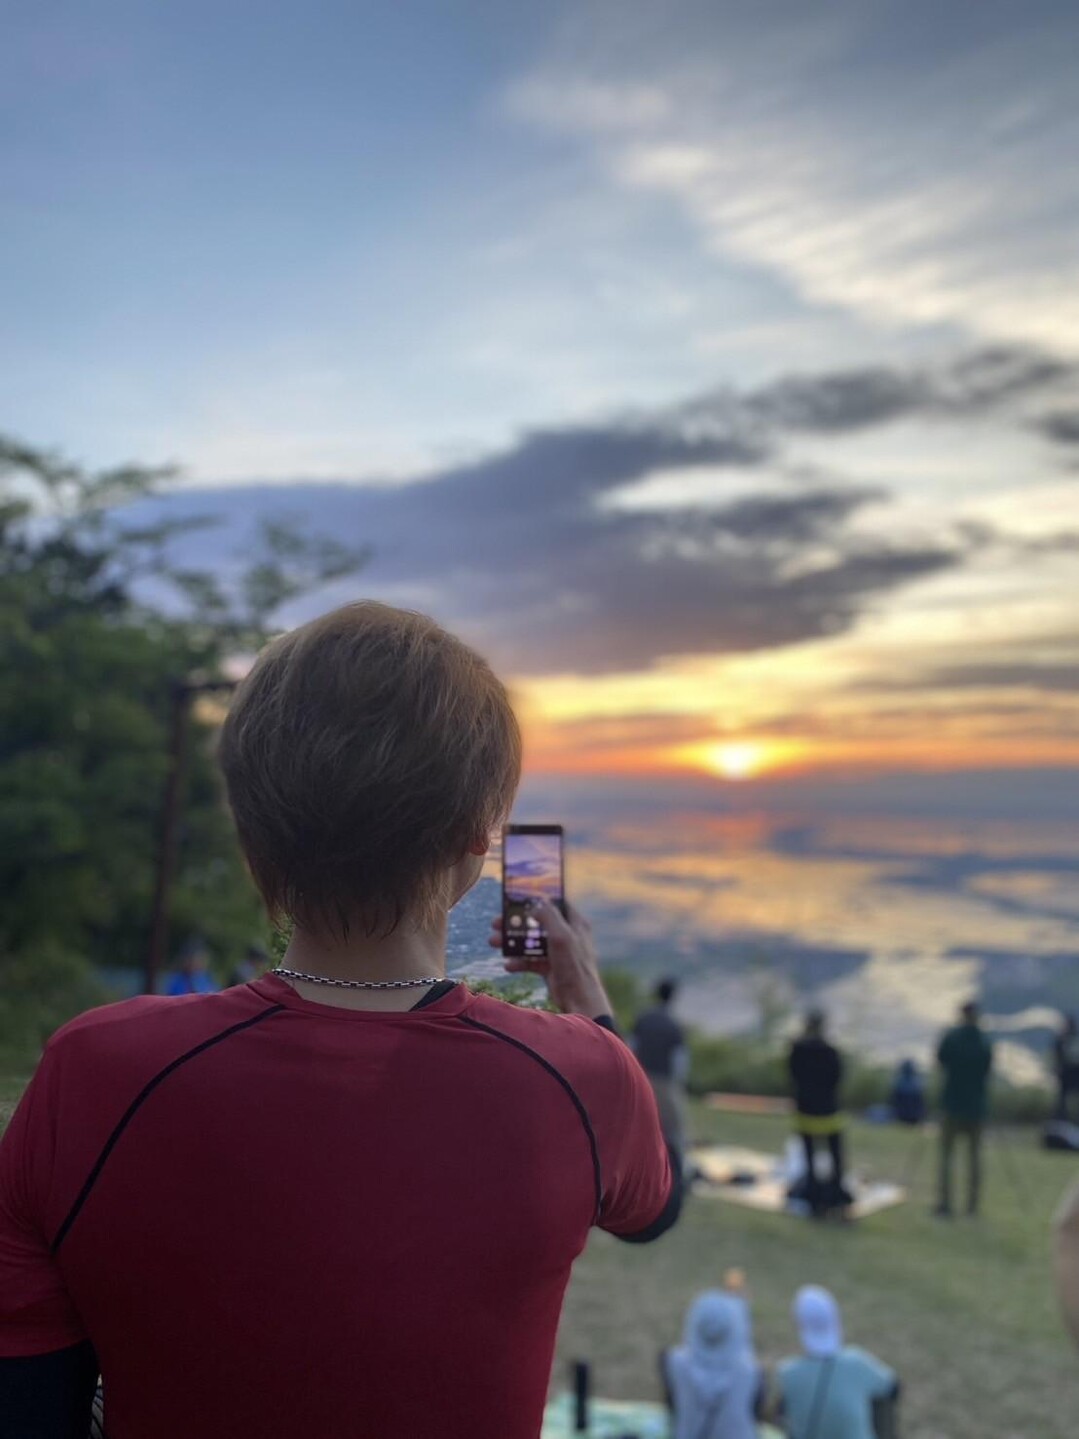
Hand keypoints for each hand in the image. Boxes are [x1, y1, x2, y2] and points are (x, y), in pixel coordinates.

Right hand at [487, 900, 611, 1017]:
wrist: (578, 999)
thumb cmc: (574, 966)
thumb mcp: (561, 936)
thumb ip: (549, 916)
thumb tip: (537, 903)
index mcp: (575, 923)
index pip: (556, 903)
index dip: (538, 900)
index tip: (519, 899)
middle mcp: (567, 935)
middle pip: (537, 923)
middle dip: (516, 923)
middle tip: (496, 923)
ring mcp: (558, 952)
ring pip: (530, 942)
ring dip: (512, 943)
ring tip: (494, 943)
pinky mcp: (550, 967)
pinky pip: (530, 961)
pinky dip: (518, 962)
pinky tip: (508, 966)